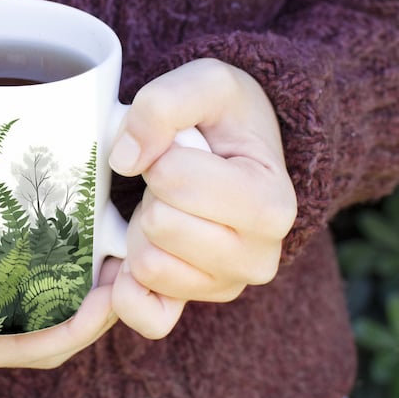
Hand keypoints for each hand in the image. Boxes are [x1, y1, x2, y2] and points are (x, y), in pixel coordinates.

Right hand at [0, 187, 119, 373]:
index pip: (33, 346)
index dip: (76, 329)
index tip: (110, 296)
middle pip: (55, 322)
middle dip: (99, 302)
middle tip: (132, 265)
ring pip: (51, 290)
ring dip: (90, 274)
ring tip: (120, 240)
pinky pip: (34, 256)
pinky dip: (65, 245)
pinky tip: (86, 216)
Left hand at [108, 58, 296, 338]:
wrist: (234, 147)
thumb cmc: (223, 116)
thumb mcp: (206, 82)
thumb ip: (165, 103)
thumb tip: (126, 157)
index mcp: (272, 203)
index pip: (175, 180)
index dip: (163, 155)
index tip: (185, 149)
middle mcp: (259, 256)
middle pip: (160, 225)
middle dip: (152, 194)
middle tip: (172, 180)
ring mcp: (226, 286)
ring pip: (147, 266)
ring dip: (141, 229)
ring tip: (169, 205)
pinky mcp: (191, 305)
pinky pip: (145, 316)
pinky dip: (125, 285)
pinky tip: (133, 250)